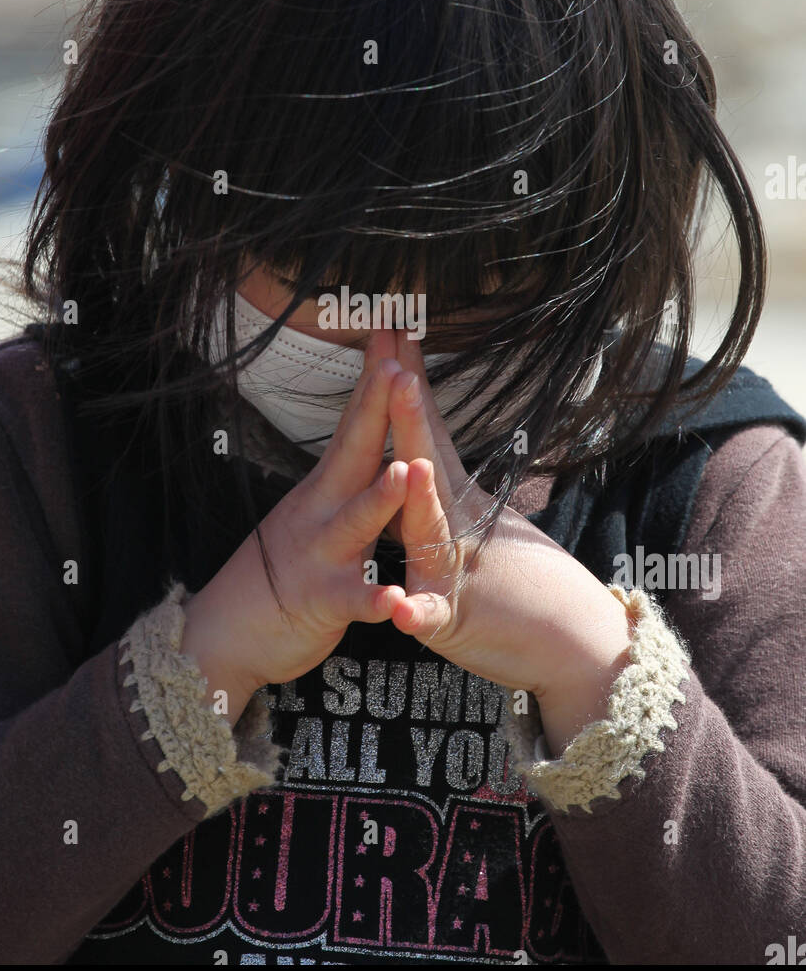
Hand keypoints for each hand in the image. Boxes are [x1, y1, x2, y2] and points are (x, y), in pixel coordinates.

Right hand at [181, 329, 411, 716]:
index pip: (354, 423)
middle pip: (354, 452)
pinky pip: (351, 600)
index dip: (375, 380)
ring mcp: (320, 553)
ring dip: (380, 497)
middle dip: (378, 410)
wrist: (225, 629)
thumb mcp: (313, 512)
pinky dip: (373, 600)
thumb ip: (344, 480)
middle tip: (401, 368)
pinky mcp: (322, 601)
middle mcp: (320, 510)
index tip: (393, 332)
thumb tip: (370, 440)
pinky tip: (395, 600)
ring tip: (407, 472)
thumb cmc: (282, 569)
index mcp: (325, 488)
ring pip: (355, 522)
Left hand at [381, 331, 632, 751]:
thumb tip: (423, 453)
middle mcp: (456, 525)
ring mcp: (453, 570)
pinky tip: (398, 607)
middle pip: (430, 463)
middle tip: (396, 366)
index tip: (393, 329)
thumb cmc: (525, 582)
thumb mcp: (483, 524)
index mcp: (456, 499)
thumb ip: (449, 491)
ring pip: (431, 532)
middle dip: (411, 417)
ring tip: (409, 469)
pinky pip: (430, 615)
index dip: (409, 383)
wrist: (577, 642)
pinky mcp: (452, 621)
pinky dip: (415, 610)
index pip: (429, 431)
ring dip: (419, 502)